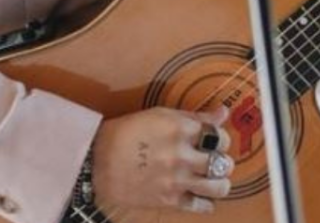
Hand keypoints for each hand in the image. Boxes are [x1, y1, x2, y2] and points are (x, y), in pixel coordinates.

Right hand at [92, 106, 233, 216]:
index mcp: (181, 130)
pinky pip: (201, 206)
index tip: (215, 140)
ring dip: (221, 183)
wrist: (95, 161)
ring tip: (214, 179)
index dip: (221, 138)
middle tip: (215, 160)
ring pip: (219, 186)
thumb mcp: (161, 115)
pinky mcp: (168, 200)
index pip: (219, 135)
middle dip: (223, 160)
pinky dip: (207, 203)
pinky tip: (202, 196)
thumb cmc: (127, 132)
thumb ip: (196, 116)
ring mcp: (176, 180)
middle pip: (223, 161)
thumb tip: (223, 113)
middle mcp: (182, 156)